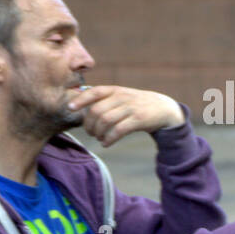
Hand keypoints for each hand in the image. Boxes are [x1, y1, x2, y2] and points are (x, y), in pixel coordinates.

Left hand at [67, 86, 184, 146]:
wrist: (163, 108)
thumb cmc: (136, 104)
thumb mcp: (121, 96)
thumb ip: (104, 99)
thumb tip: (79, 103)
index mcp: (115, 90)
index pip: (94, 92)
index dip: (81, 100)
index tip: (70, 108)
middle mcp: (122, 97)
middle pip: (97, 110)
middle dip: (89, 124)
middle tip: (90, 132)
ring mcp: (131, 108)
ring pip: (106, 121)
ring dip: (98, 133)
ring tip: (99, 138)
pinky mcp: (138, 119)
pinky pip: (118, 130)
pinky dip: (109, 139)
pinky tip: (106, 143)